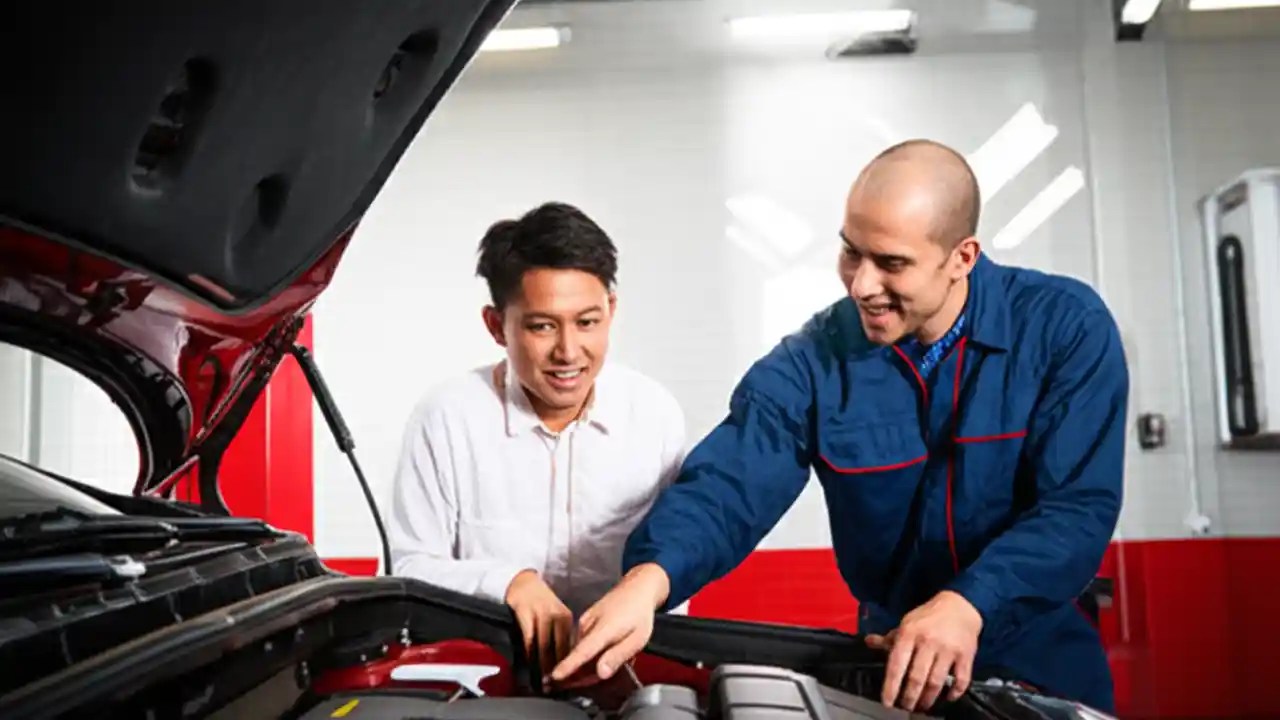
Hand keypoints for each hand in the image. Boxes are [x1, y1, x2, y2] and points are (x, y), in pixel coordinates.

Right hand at [505, 570, 573, 676]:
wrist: (522, 582)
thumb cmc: (540, 602)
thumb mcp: (556, 614)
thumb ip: (561, 634)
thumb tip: (565, 659)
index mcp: (566, 617)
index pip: (570, 644)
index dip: (570, 663)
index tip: (568, 678)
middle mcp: (556, 615)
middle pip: (558, 647)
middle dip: (557, 668)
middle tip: (555, 685)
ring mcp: (540, 614)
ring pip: (543, 646)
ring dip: (542, 665)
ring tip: (542, 681)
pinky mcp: (525, 614)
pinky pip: (528, 640)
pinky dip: (529, 655)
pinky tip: (529, 665)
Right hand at [549, 563, 669, 684]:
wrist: (637, 588)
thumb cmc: (640, 613)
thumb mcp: (637, 639)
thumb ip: (617, 656)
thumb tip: (601, 673)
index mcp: (603, 629)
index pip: (581, 651)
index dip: (568, 665)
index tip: (555, 676)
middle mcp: (589, 624)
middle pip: (580, 654)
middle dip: (587, 670)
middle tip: (608, 671)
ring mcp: (585, 620)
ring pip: (582, 648)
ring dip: (591, 659)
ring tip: (614, 653)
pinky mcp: (584, 620)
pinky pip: (583, 641)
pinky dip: (592, 649)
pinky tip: (608, 646)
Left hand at [865, 590, 981, 710]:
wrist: (959, 605)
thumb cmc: (928, 617)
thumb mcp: (906, 623)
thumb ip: (888, 638)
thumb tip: (868, 642)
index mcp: (909, 634)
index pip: (896, 665)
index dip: (891, 686)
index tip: (887, 702)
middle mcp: (928, 642)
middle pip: (916, 677)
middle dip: (910, 697)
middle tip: (906, 707)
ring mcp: (948, 649)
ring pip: (936, 682)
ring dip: (928, 698)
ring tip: (922, 706)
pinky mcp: (966, 655)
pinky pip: (961, 679)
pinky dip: (954, 692)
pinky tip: (948, 698)